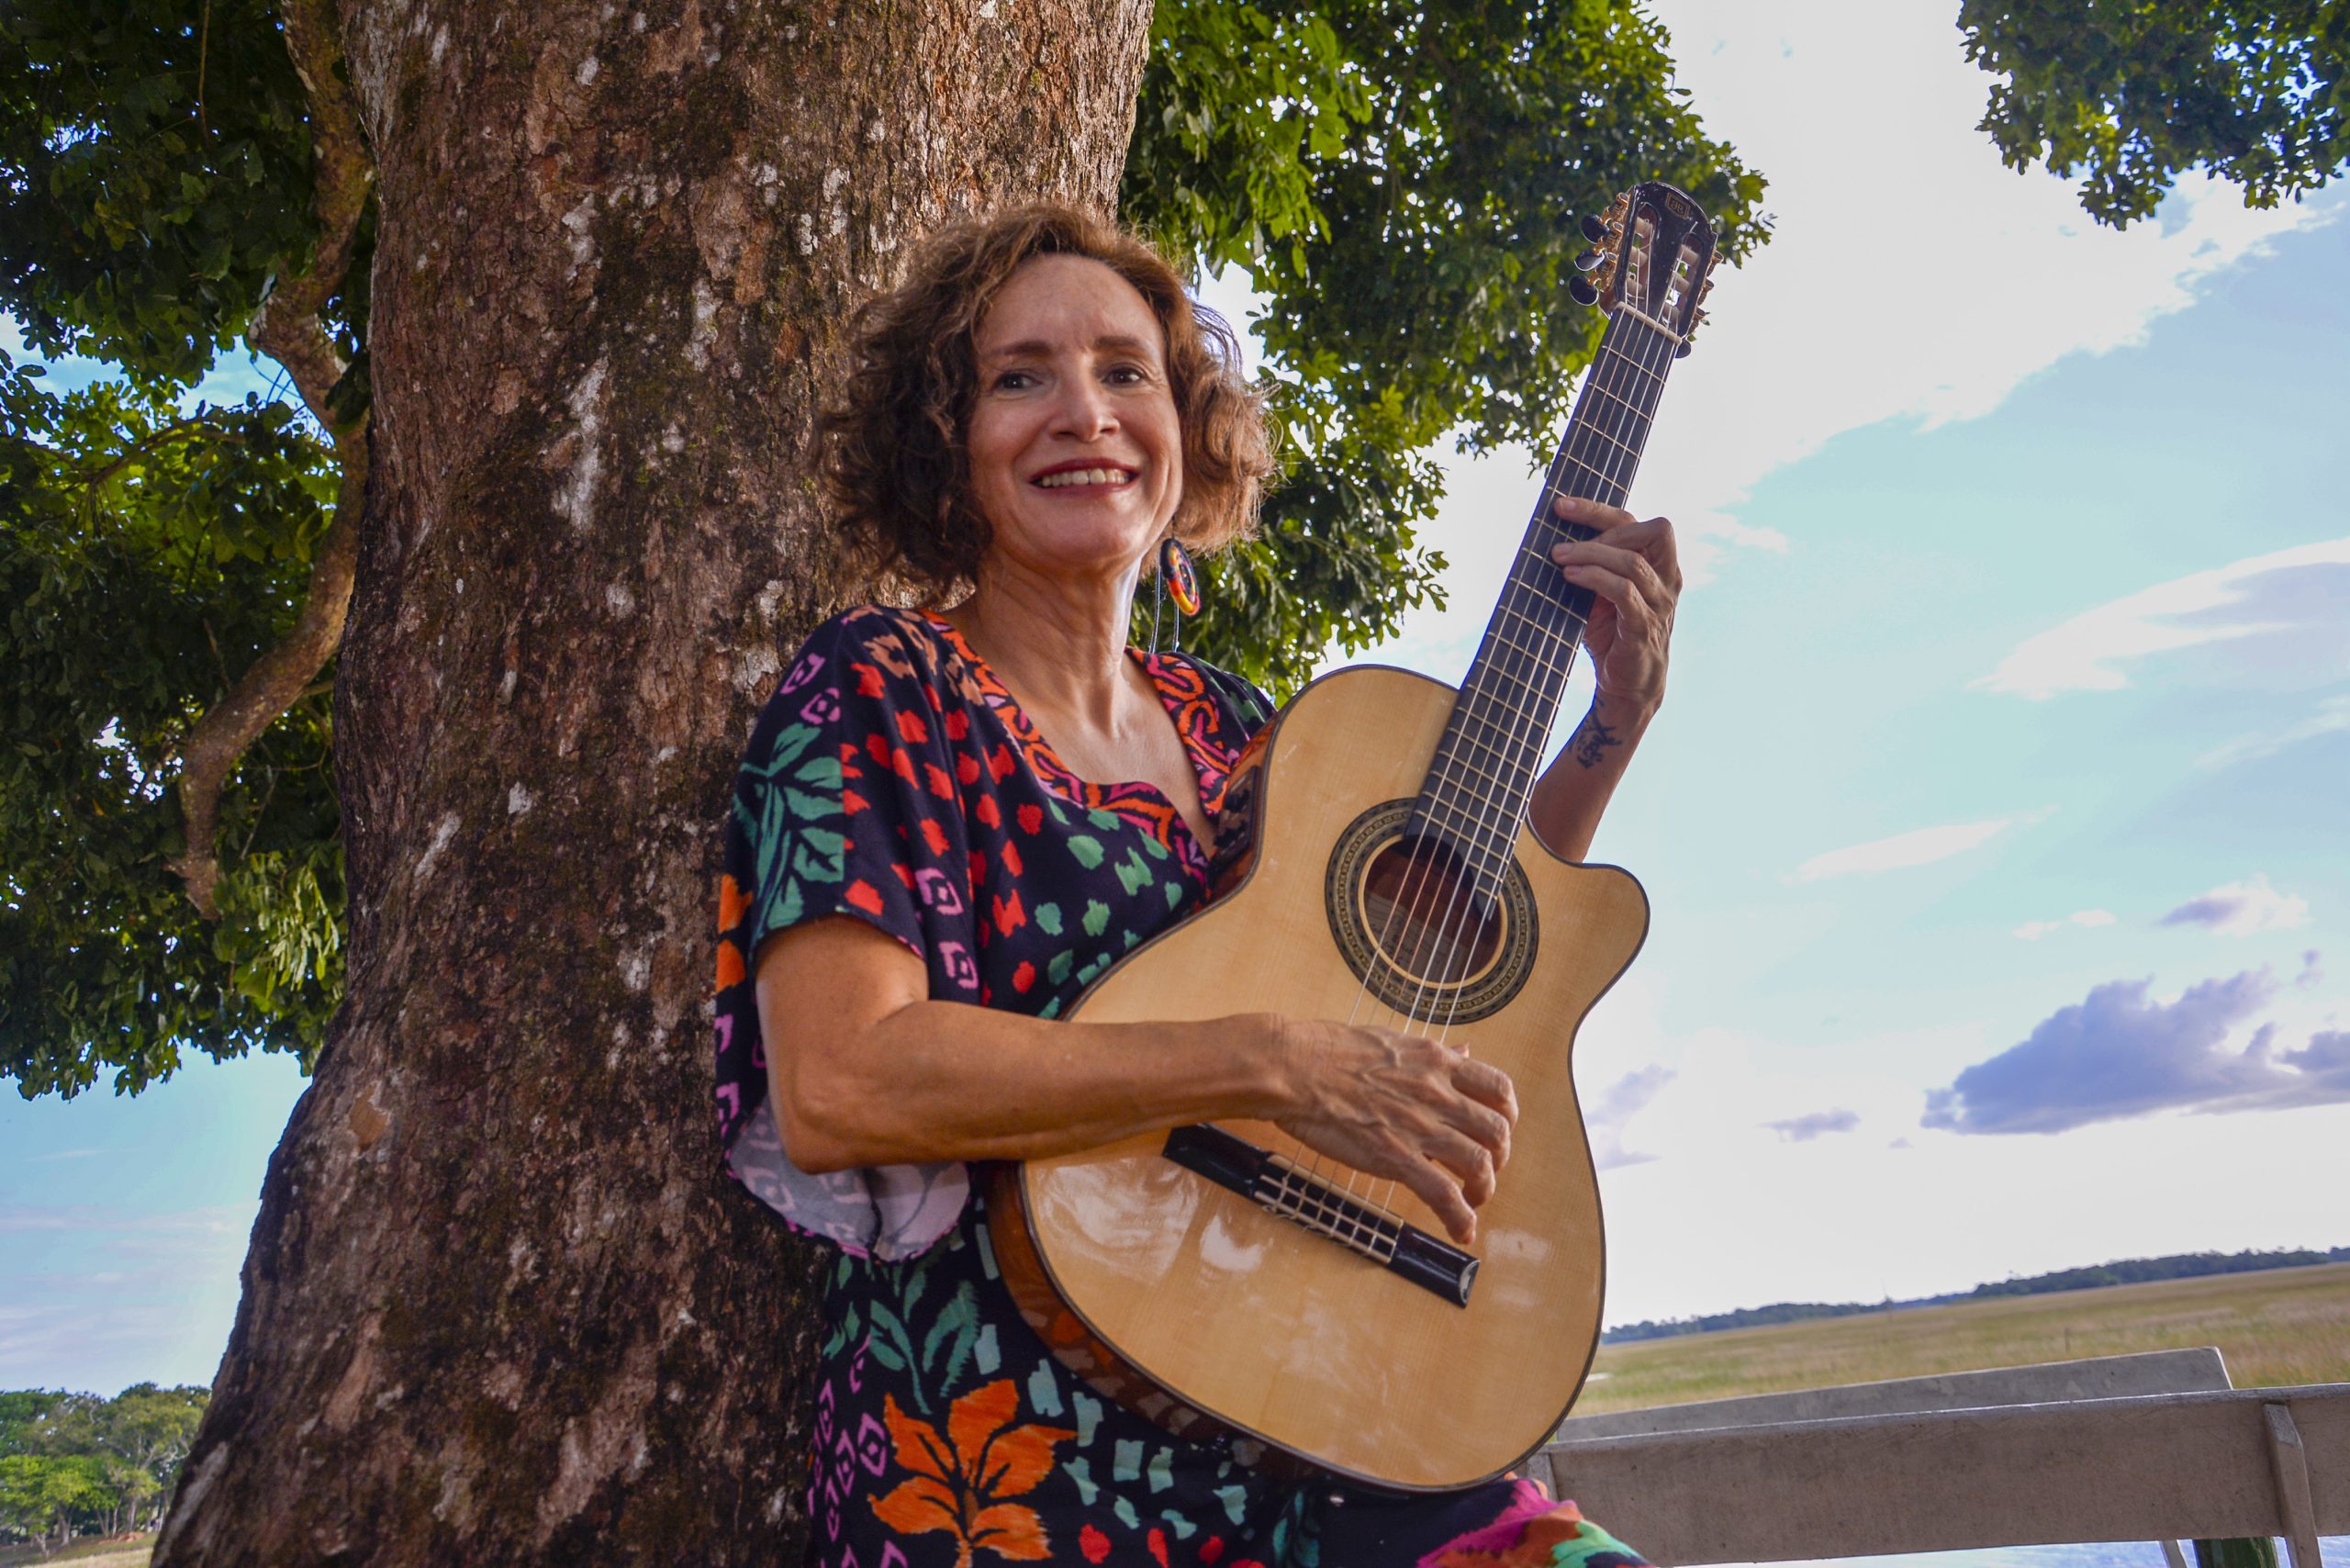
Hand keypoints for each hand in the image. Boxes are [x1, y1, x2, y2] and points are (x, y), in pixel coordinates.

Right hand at [1267, 1017, 1517, 1245]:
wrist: (1293, 1066)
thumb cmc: (1330, 1049)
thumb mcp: (1395, 1040)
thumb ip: (1434, 1054)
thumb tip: (1463, 1052)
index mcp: (1437, 1062)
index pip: (1500, 1088)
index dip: (1508, 1116)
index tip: (1498, 1131)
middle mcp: (1437, 1093)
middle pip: (1497, 1132)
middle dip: (1500, 1159)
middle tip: (1483, 1171)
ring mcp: (1418, 1126)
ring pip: (1479, 1165)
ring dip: (1484, 1191)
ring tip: (1471, 1202)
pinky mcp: (1395, 1156)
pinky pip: (1443, 1195)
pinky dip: (1460, 1219)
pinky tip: (1461, 1232)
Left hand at [1548, 495, 1679, 716]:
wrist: (1627, 688)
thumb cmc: (1611, 636)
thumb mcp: (1601, 595)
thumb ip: (1591, 566)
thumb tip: (1551, 539)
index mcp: (1659, 566)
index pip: (1636, 523)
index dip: (1598, 510)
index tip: (1561, 506)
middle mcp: (1667, 580)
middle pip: (1654, 530)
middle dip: (1603, 528)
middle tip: (1561, 545)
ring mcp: (1659, 604)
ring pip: (1633, 562)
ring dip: (1591, 554)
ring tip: (1559, 559)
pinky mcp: (1644, 628)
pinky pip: (1624, 592)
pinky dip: (1595, 578)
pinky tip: (1571, 577)